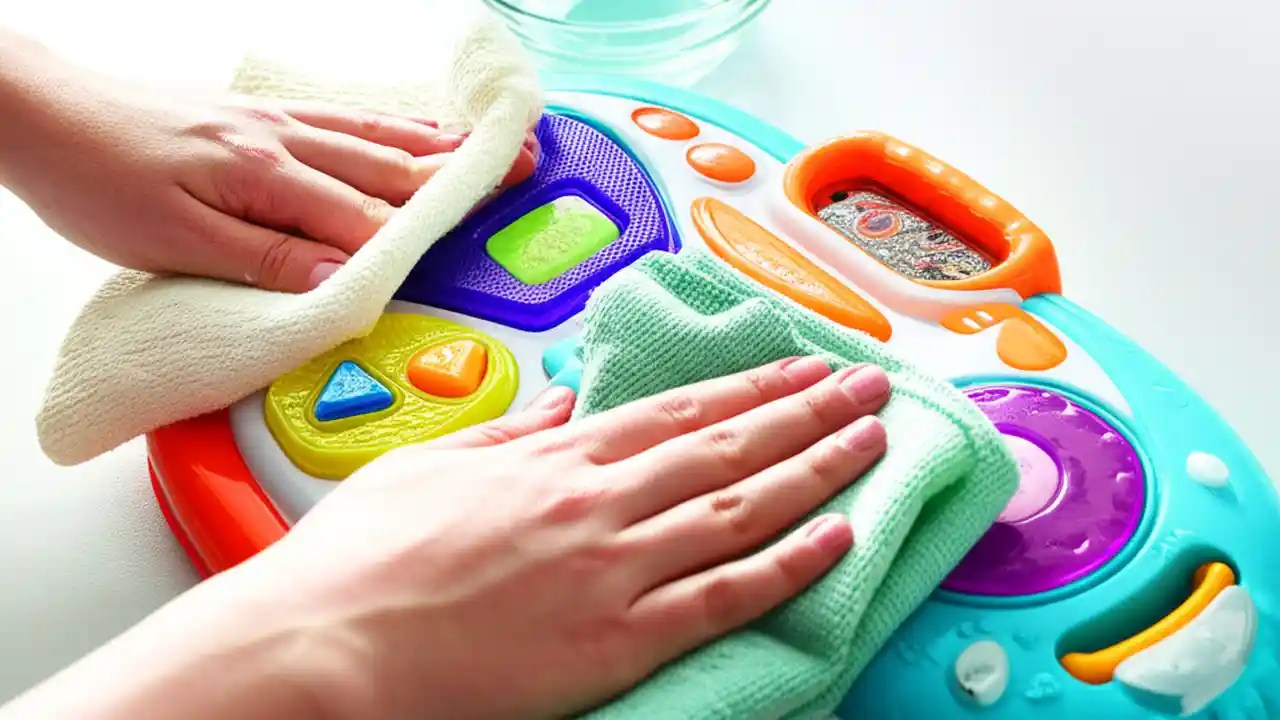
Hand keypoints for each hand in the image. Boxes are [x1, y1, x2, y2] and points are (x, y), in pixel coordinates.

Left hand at [0, 33, 536, 291]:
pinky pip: (346, 118)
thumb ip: (267, 259)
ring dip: (440, 149)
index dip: (422, 243)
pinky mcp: (261, 115)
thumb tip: (341, 280)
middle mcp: (283, 141)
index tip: (480, 253)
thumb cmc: (98, 178)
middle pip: (389, 169)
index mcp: (267, 177)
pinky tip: (415, 128)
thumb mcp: (176, 241)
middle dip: (460, 180)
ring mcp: (275, 122)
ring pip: (376, 138)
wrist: (41, 113)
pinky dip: (393, 124)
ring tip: (492, 149)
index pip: (364, 222)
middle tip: (524, 175)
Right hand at [1, 359, 889, 718]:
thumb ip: (508, 429)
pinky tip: (835, 537)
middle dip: (807, 411)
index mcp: (551, 457)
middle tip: (869, 386)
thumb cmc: (361, 561)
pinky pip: (722, 593)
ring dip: (816, 469)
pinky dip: (787, 563)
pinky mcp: (617, 638)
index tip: (802, 366)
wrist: (325, 646)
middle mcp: (597, 500)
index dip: (751, 385)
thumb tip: (563, 398)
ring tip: (873, 441)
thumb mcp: (428, 465)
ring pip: (742, 506)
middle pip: (727, 444)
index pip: (677, 409)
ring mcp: (613, 567)